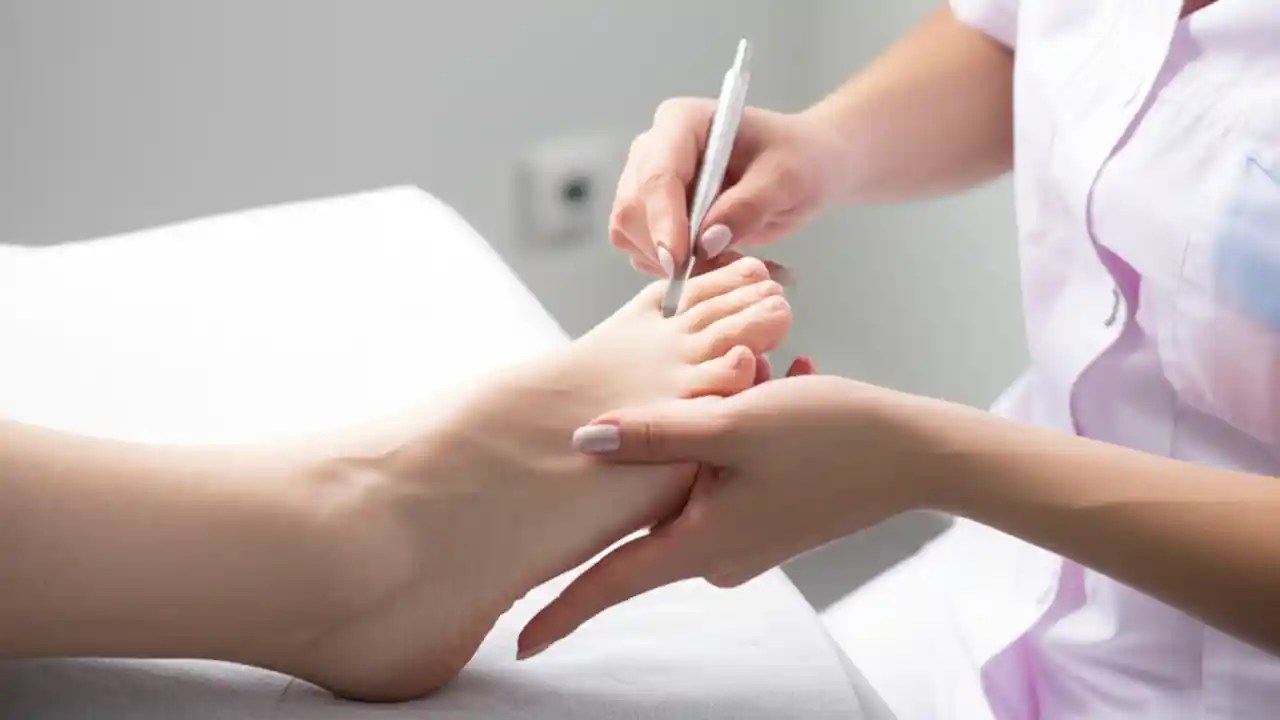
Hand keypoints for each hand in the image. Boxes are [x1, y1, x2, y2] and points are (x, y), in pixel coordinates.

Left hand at [517, 364, 936, 658]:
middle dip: (646, 464)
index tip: (520, 640)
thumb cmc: (829, 437)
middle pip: (648, 522)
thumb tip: (584, 441)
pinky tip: (770, 393)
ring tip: (754, 384)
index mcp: (701, 541)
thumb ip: (654, 434)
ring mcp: (745, 537)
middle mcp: (718, 552)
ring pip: (689, 489)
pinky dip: (732, 441)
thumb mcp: (733, 425)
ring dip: (707, 437)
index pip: (612, 586)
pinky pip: (724, 480)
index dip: (563, 613)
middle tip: (674, 414)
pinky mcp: (766, 517)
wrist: (913, 451)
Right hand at [611, 98, 848, 275]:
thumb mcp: (786, 180)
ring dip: (672, 262)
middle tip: (720, 267)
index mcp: (681, 123)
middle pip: (633, 207)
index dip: (663, 220)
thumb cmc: (798, 159)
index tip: (678, 260)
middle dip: (666, 247)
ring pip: (631, 234)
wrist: (803, 168)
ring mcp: (647, 183)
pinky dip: (676, 269)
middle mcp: (653, 150)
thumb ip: (747, 207)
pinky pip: (643, 252)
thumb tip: (705, 242)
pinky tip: (716, 262)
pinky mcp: (652, 216)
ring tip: (727, 261)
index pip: (657, 174)